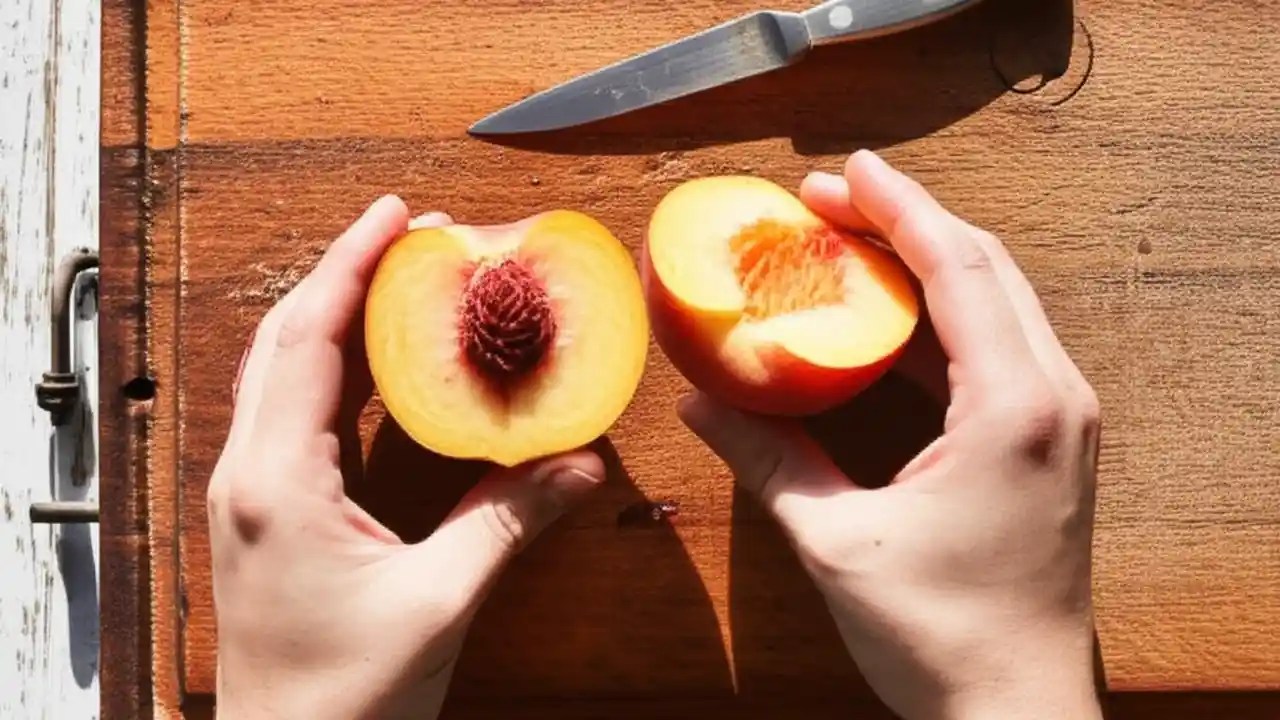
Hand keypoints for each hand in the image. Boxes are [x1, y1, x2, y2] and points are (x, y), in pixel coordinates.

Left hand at [207, 196, 604, 719]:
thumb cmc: (345, 696)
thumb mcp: (440, 602)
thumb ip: (510, 523)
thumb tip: (582, 465)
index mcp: (278, 481)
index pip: (308, 340)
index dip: (350, 266)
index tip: (394, 214)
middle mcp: (249, 472)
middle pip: (285, 337)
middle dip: (346, 273)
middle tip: (413, 233)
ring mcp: (247, 490)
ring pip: (278, 368)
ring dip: (334, 312)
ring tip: (395, 276)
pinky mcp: (261, 509)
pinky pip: (287, 408)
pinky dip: (329, 363)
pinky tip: (372, 357)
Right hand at [679, 151, 1103, 719]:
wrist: (1015, 712)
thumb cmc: (942, 636)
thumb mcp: (838, 541)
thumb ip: (768, 460)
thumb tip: (699, 404)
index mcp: (1014, 407)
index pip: (959, 270)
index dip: (898, 209)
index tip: (845, 170)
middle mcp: (1053, 398)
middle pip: (984, 269)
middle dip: (905, 224)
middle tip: (826, 200)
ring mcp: (1058, 420)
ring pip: (996, 303)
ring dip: (925, 264)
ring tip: (847, 244)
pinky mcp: (1045, 443)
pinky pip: (997, 348)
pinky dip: (939, 318)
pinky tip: (882, 318)